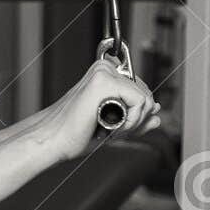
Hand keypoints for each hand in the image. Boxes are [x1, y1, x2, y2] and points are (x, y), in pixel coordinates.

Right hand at [40, 56, 159, 162]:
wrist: (52, 140)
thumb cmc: (74, 133)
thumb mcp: (113, 126)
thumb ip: (137, 119)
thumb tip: (158, 116)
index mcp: (105, 74)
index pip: (141, 90)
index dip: (139, 114)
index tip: (121, 128)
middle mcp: (105, 69)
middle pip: (147, 95)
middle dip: (137, 120)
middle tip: (113, 132)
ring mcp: (105, 72)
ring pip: (146, 99)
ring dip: (133, 124)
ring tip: (109, 130)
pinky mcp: (105, 81)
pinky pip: (140, 102)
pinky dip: (131, 122)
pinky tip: (110, 128)